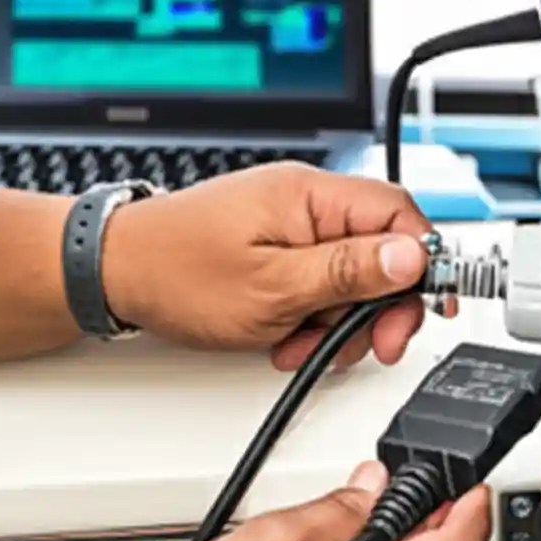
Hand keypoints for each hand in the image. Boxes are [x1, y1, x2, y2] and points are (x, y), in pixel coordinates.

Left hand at [100, 164, 432, 369]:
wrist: (110, 273)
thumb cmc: (177, 275)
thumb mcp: (274, 288)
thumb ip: (349, 272)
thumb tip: (412, 257)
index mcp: (312, 197)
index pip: (400, 216)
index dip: (425, 264)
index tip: (430, 307)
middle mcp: (307, 202)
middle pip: (383, 250)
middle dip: (379, 305)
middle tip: (369, 344)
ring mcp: (291, 224)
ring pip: (353, 274)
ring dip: (340, 320)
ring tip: (299, 343)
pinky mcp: (277, 247)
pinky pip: (320, 280)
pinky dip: (313, 315)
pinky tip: (286, 335)